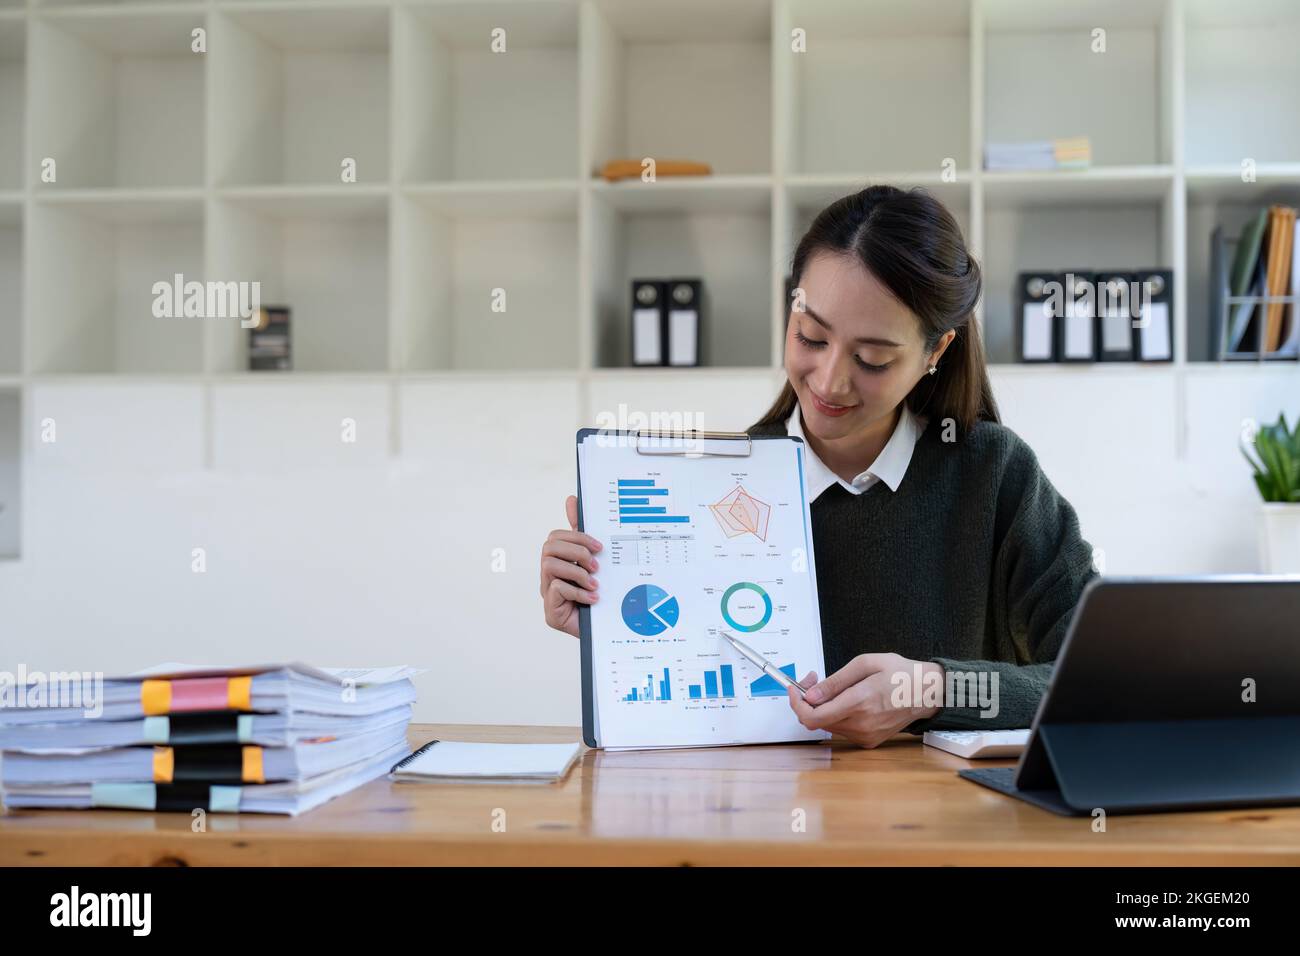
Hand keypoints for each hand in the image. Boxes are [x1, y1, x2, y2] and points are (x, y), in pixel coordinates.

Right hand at [540, 495, 601, 637]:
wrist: (607, 631)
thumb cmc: (599, 596)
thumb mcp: (596, 563)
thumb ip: (582, 535)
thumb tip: (571, 499)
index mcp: (560, 563)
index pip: (555, 538)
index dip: (576, 537)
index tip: (599, 547)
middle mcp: (550, 577)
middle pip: (548, 547)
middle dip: (575, 552)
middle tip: (596, 565)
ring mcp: (548, 595)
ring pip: (549, 565)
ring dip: (576, 572)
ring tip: (594, 584)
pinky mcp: (551, 612)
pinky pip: (555, 589)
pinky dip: (577, 592)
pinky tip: (593, 599)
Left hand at [787, 653, 942, 748]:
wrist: (929, 693)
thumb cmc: (901, 674)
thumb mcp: (866, 664)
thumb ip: (836, 681)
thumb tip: (811, 695)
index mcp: (859, 702)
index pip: (813, 716)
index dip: (796, 704)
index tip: (793, 689)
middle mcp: (861, 724)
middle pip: (816, 722)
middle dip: (808, 700)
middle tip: (813, 680)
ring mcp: (865, 735)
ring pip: (828, 726)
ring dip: (822, 707)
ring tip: (835, 688)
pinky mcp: (869, 741)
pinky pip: (842, 729)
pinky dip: (836, 715)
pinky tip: (847, 700)